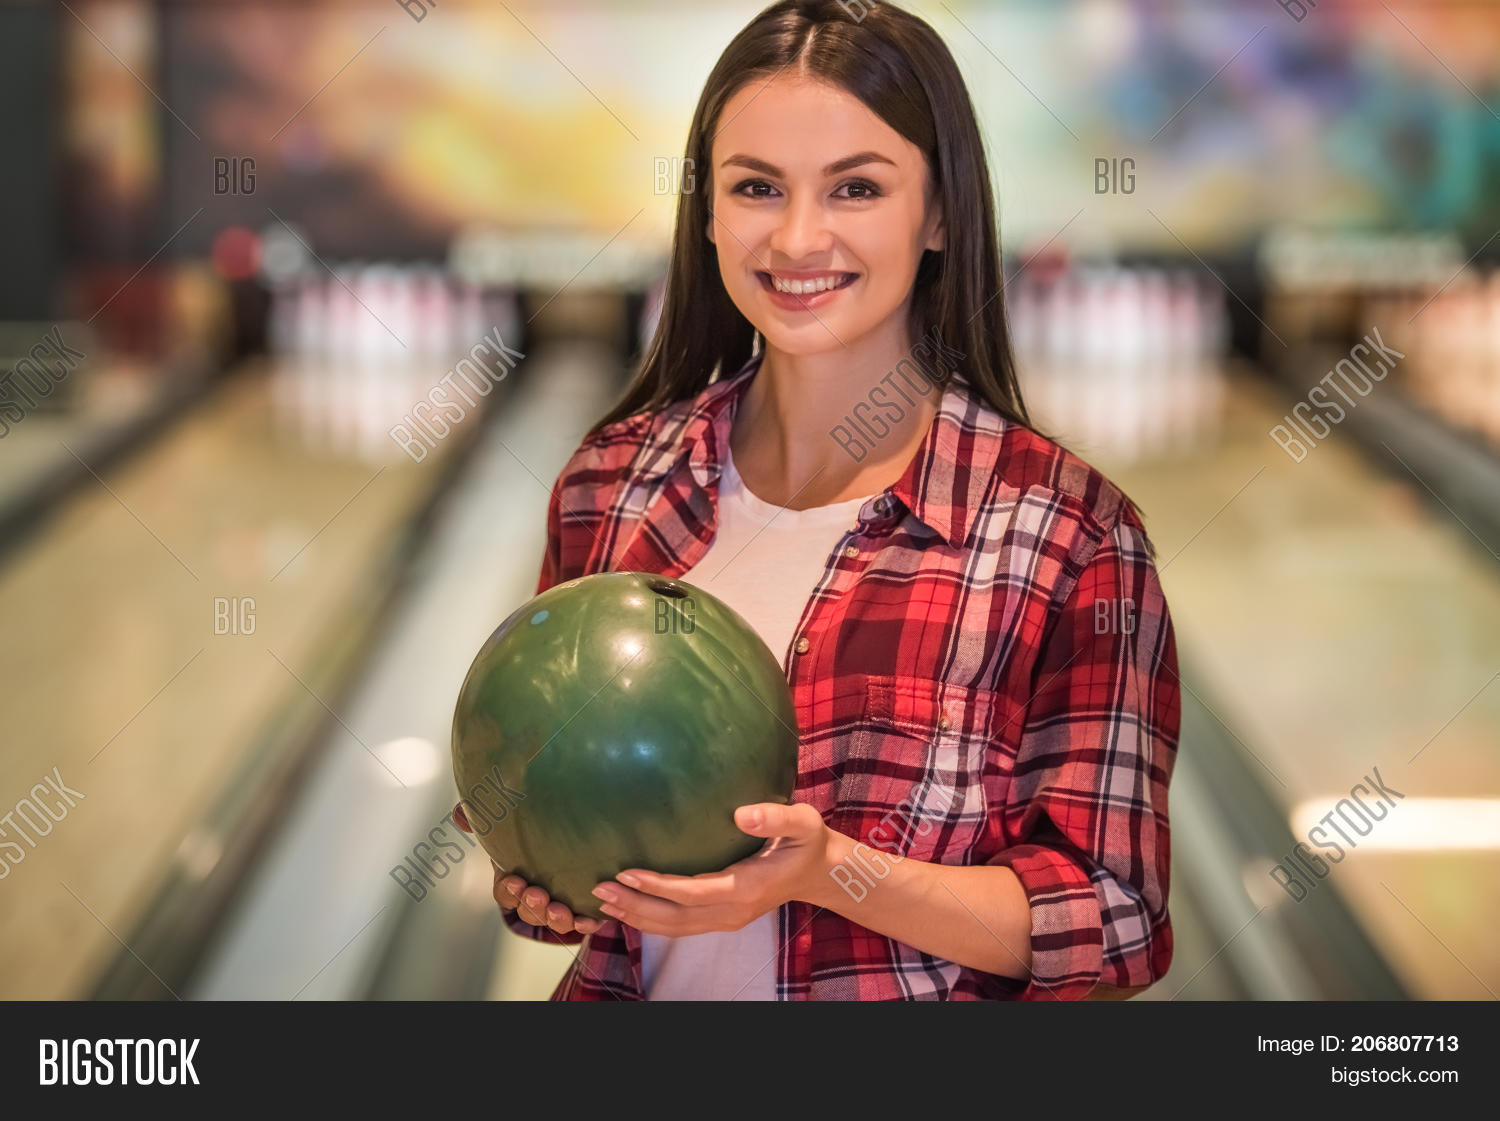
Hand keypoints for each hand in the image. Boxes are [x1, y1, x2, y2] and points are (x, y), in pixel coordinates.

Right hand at [450, 802, 606, 935]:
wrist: (577, 834)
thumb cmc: (535, 831)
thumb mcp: (511, 823)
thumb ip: (485, 819)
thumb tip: (458, 814)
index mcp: (515, 878)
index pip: (505, 893)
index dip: (509, 891)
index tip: (515, 880)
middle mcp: (535, 895)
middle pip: (528, 911)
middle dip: (532, 907)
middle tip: (538, 894)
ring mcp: (558, 903)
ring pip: (553, 920)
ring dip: (556, 918)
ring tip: (563, 910)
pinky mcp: (583, 907)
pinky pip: (582, 921)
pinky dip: (585, 923)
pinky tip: (590, 919)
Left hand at [589, 802, 833, 936]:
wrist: (818, 873)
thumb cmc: (807, 842)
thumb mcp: (804, 823)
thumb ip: (776, 816)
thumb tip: (741, 814)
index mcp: (747, 888)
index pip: (693, 893)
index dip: (657, 886)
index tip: (625, 873)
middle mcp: (733, 911)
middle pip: (674, 919)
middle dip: (635, 907)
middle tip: (598, 890)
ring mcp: (726, 919)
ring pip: (673, 928)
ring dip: (636, 917)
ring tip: (602, 902)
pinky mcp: (721, 918)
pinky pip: (680, 926)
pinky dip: (650, 920)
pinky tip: (628, 908)